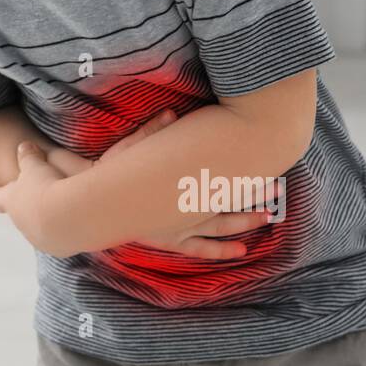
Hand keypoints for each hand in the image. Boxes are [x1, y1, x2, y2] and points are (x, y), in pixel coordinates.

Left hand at [0, 141, 65, 253]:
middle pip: (20, 215)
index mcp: (11, 202)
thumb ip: (28, 157)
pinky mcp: (59, 249)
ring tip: (64, 208)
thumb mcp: (35, 166)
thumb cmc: (47, 186)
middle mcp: (22, 224)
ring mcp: (39, 239)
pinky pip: (60, 238)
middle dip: (29, 206)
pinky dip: (66, 230)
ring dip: (49, 220)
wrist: (70, 216)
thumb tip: (23, 147)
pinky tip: (77, 219)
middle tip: (40, 194)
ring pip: (40, 229)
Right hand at [48, 108, 274, 259]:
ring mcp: (178, 227)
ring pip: (219, 226)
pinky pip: (201, 248)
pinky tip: (241, 251)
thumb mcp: (128, 150)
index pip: (217, 178)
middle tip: (276, 187)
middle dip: (252, 194)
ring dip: (245, 221)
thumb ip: (150, 132)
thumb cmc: (108, 174)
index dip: (243, 175)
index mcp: (177, 184)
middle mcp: (182, 208)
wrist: (89, 206)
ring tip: (270, 216)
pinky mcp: (170, 239)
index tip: (266, 166)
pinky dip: (221, 250)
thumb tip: (171, 114)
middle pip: (225, 202)